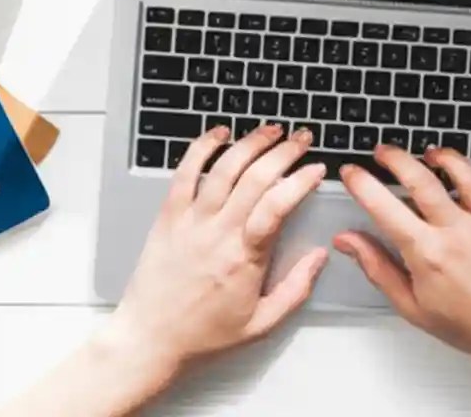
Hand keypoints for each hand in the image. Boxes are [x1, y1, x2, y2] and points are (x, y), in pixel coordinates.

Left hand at [110, 123, 328, 376]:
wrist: (150, 339)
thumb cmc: (202, 335)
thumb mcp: (262, 324)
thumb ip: (296, 289)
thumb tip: (319, 257)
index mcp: (245, 258)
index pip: (278, 206)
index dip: (301, 180)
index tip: (317, 169)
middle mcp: (218, 233)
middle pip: (256, 178)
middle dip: (284, 151)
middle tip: (301, 139)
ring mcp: (191, 221)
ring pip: (224, 168)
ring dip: (250, 143)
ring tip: (270, 131)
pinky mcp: (168, 217)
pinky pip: (185, 173)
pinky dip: (202, 148)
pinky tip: (219, 134)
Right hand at [333, 146, 470, 376]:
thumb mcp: (412, 306)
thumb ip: (377, 268)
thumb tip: (348, 242)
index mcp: (426, 255)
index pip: (383, 207)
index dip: (362, 184)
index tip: (351, 173)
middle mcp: (452, 232)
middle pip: (416, 179)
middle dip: (391, 159)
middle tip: (377, 153)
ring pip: (446, 173)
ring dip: (422, 156)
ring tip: (408, 153)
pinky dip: (457, 164)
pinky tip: (445, 160)